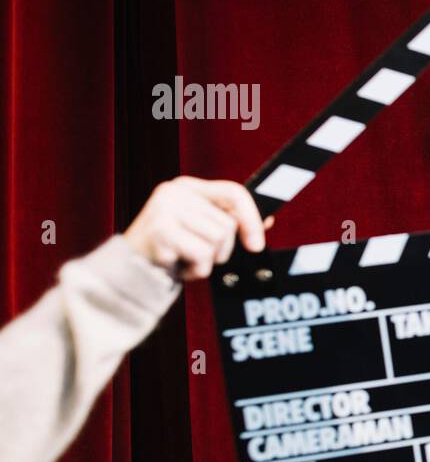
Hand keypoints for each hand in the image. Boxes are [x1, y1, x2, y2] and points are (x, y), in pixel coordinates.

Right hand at [123, 176, 273, 279]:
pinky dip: (196, 270)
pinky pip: (201, 254)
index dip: (251, 219)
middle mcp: (175, 192)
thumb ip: (230, 222)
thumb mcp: (201, 231)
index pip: (234, 193)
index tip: (256, 244)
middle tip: (197, 255)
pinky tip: (177, 266)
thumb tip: (268, 220)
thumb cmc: (171, 252)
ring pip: (218, 239)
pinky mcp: (161, 230)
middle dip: (221, 249)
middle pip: (228, 223)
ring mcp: (165, 209)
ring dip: (207, 261)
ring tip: (185, 259)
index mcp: (187, 187)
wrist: (130, 273)